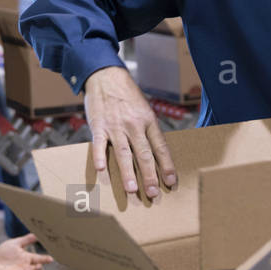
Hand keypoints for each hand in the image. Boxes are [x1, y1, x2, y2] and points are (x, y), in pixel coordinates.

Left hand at [0, 233, 52, 269]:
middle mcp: (24, 266)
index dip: (45, 259)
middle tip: (39, 266)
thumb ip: (26, 240)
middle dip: (37, 269)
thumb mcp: (16, 243)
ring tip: (27, 269)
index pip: (38, 259)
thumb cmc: (4, 252)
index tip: (51, 259)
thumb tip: (36, 234)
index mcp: (27, 258)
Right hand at [83, 66, 176, 198]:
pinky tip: (102, 170)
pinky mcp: (99, 126)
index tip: (171, 182)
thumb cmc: (127, 96)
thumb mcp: (144, 109)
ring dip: (127, 172)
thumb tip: (157, 155)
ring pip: (123, 152)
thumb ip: (149, 131)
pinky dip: (99, 157)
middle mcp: (134, 125)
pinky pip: (99, 144)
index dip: (167, 165)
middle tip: (153, 193)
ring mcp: (116, 126)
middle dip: (149, 175)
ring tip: (131, 189)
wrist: (106, 76)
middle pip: (144, 154)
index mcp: (148, 121)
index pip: (160, 147)